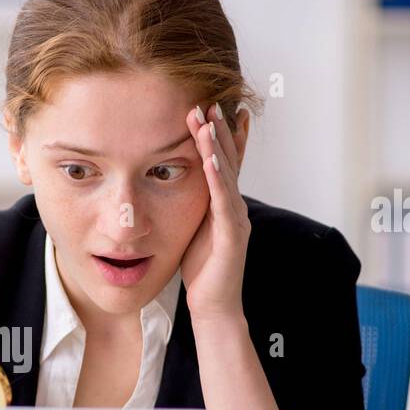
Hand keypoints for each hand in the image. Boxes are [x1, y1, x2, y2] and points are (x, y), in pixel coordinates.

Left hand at [180, 102, 249, 323]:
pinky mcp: (232, 236)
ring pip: (228, 175)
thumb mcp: (193, 229)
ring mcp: (236, 220)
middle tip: (209, 101)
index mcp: (225, 205)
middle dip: (218, 130)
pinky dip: (218, 178)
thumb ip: (192, 206)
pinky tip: (210, 159)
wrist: (214, 307)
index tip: (214, 108)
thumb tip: (172, 184)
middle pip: (228, 161)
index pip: (225, 163)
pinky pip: (224, 202)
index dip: (221, 136)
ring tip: (209, 120)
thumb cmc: (202, 270)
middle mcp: (235, 207)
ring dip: (218, 146)